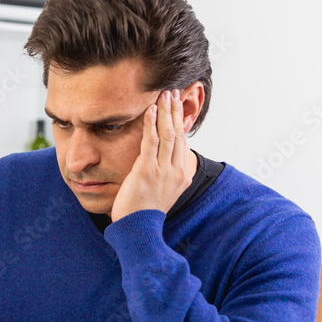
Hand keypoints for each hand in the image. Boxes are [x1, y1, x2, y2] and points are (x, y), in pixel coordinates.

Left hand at [110, 89, 193, 222]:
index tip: (177, 104)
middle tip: (172, 91)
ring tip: (162, 95)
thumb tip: (160, 159)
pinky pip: (150, 142)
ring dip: (165, 112)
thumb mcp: (162, 191)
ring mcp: (162, 171)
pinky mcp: (146, 171)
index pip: (183, 141)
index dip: (180, 120)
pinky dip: (151, 124)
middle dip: (175, 110)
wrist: (138, 230)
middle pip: (178, 134)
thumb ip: (164, 173)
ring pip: (167, 135)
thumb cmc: (144, 212)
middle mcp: (176, 171)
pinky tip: (149, 110)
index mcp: (182, 175)